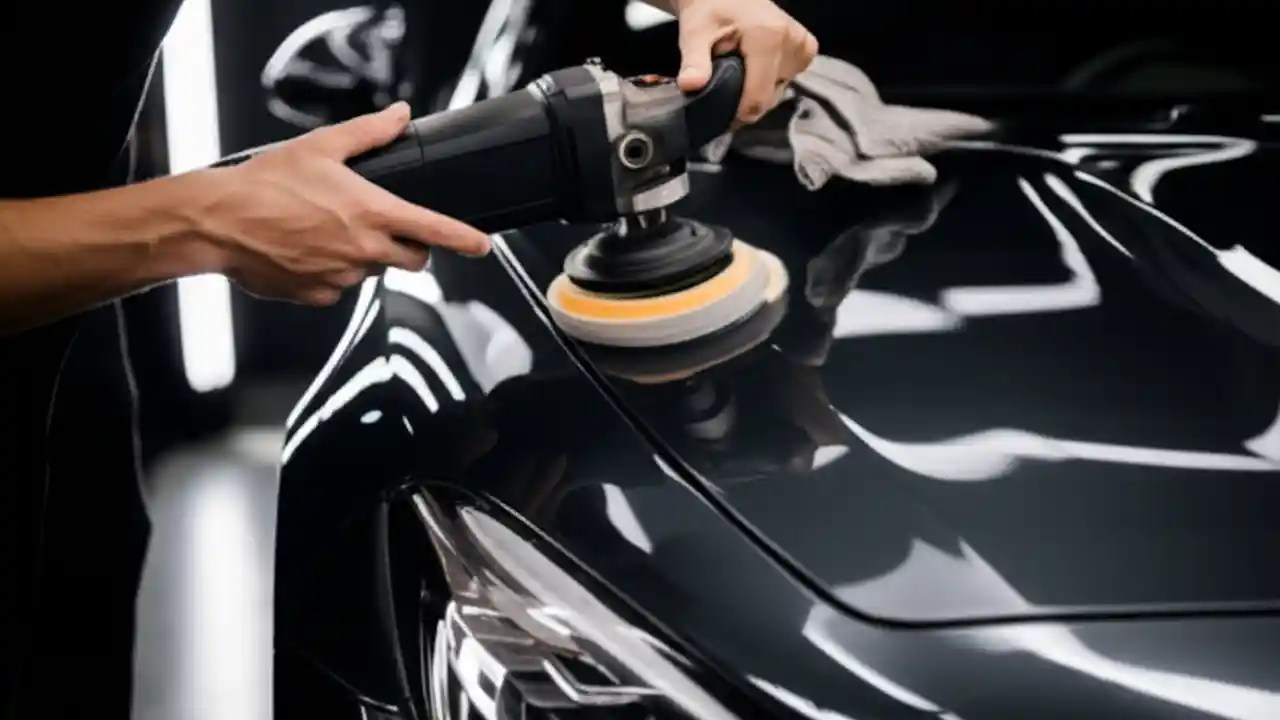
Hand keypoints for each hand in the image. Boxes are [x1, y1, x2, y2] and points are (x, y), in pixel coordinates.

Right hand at [196, 102, 489, 305]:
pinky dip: (331, 270)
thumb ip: (369, 133)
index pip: (435, 230)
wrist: (218, 222)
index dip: (465, 240)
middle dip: (412, 247)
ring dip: (364, 255)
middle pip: (413, 259)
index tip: (482, 246)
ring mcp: (343, 277)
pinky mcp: (319, 296)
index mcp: (372, 213)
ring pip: (372, 270)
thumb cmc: (266, 183)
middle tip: (387, 228)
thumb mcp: (321, 147)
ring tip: (326, 230)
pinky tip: (305, 249)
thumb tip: (400, 115)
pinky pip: (339, 286)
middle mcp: (364, 249)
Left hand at [669, 0, 817, 123]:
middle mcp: (793, 41)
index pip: (758, 98)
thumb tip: (689, 86)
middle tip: (723, 82)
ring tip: (738, 69)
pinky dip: (767, 82)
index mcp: (770, 36)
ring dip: (755, 91)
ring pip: (777, 92)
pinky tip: (754, 67)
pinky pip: (786, 81)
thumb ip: (694, 62)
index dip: (735, 113)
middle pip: (768, 98)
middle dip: (743, 100)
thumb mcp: (694, 33)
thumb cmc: (709, 10)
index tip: (717, 112)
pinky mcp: (807, 50)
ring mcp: (803, 46)